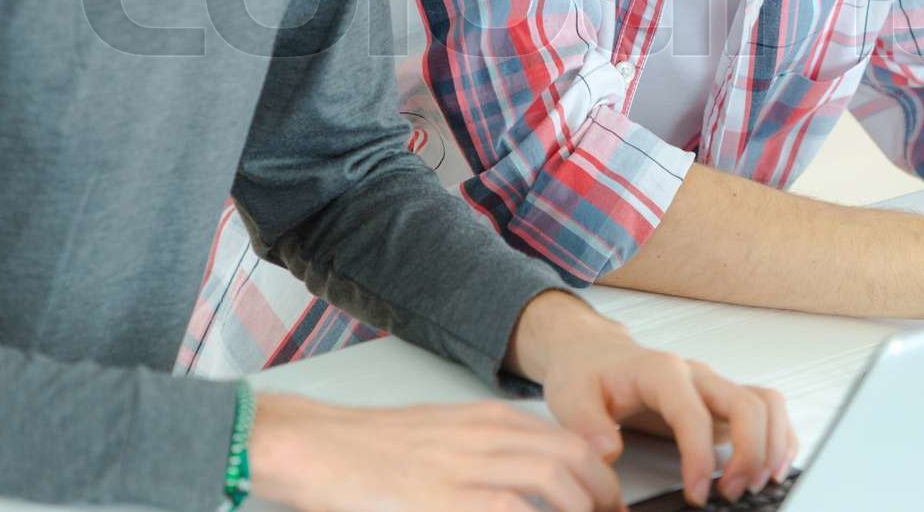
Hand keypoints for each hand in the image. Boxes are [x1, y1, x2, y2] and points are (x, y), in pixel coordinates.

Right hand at [248, 392, 621, 511]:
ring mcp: (467, 470)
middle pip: (570, 456)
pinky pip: (510, 510)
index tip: (606, 497)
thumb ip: (484, 452)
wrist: (317, 445)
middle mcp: (485, 438)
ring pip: (551, 480)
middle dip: (602, 491)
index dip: (597, 470)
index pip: (564, 438)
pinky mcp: (446, 501)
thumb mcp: (442, 436)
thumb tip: (519, 487)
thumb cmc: (372, 448)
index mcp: (486, 421)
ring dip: (579, 506)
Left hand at [512, 292, 796, 506]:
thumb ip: (586, 423)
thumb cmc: (587, 373)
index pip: (695, 413)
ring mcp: (714, 387)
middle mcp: (697, 375)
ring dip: (771, 446)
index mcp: (661, 372)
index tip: (696, 494)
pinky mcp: (722, 401)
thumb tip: (608, 452)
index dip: (700, 456)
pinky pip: (767, 410)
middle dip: (750, 453)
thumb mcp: (570, 396)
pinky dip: (779, 437)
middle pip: (748, 404)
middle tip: (732, 493)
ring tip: (757, 485)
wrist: (596, 354)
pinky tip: (773, 468)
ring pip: (765, 404)